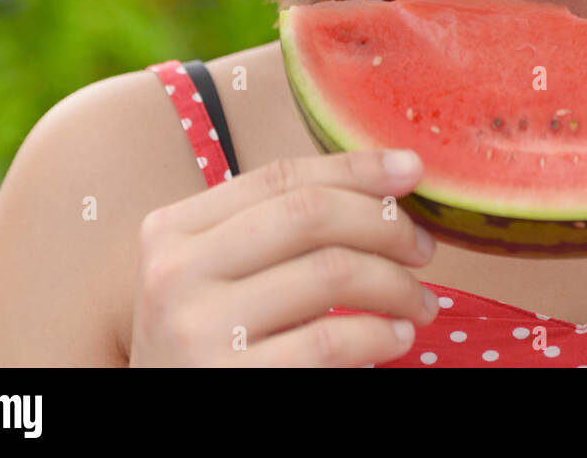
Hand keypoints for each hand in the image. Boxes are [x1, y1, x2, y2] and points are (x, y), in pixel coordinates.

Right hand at [129, 150, 438, 366]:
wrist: (163, 417)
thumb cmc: (208, 341)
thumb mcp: (216, 274)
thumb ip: (275, 228)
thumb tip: (390, 180)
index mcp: (172, 230)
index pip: (280, 177)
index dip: (355, 167)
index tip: (412, 169)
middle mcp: (177, 272)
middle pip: (310, 214)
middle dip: (384, 223)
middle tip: (423, 248)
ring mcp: (200, 329)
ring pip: (331, 271)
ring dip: (397, 284)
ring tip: (420, 303)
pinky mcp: (231, 380)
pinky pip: (331, 340)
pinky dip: (380, 334)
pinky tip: (397, 337)